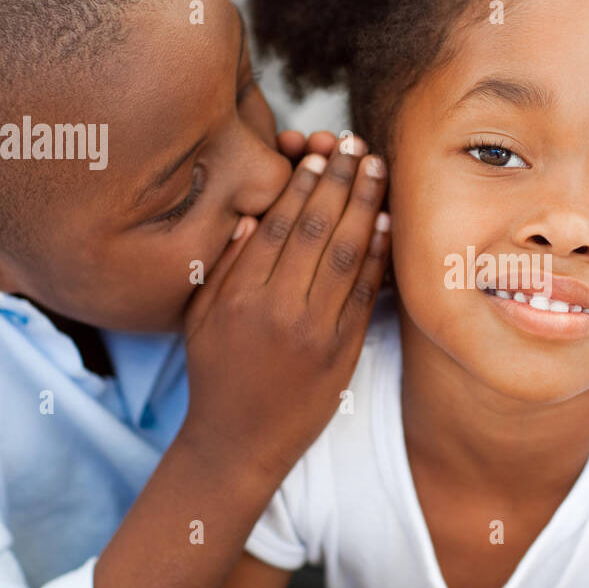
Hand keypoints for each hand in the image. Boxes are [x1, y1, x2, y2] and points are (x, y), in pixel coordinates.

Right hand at [177, 131, 389, 477]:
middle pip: (316, 230)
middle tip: (354, 146)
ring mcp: (315, 332)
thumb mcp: (201, 318)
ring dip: (365, 205)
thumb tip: (253, 216)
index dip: (300, 185)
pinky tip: (387, 222)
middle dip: (339, 181)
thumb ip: (225, 267)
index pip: (277, 226)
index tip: (315, 155)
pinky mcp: (342, 352)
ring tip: (376, 169)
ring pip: (346, 254)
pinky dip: (378, 254)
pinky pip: (365, 293)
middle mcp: (277, 310)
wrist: (238, 442)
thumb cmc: (215, 374)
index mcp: (238, 297)